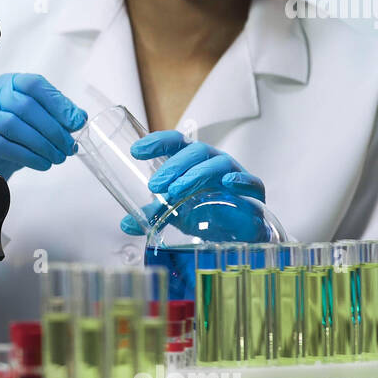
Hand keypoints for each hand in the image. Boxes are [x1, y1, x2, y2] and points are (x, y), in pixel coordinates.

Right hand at [0, 73, 86, 179]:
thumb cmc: (16, 126)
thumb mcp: (38, 113)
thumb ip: (59, 112)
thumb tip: (79, 117)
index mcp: (13, 83)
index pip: (35, 85)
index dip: (58, 103)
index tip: (77, 122)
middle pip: (25, 106)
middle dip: (53, 129)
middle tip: (69, 146)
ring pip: (14, 126)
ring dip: (42, 145)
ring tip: (58, 156)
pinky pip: (5, 147)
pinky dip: (29, 157)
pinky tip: (43, 163)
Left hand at [118, 131, 266, 239]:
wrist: (236, 235)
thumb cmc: (205, 213)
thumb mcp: (174, 213)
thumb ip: (152, 214)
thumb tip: (125, 223)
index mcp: (192, 162)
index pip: (175, 143)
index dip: (157, 142)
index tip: (136, 151)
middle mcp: (213, 162)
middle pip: (195, 151)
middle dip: (173, 166)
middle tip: (155, 184)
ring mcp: (234, 174)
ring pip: (217, 164)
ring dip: (195, 175)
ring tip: (175, 191)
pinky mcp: (253, 193)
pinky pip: (251, 182)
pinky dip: (241, 180)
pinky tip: (227, 182)